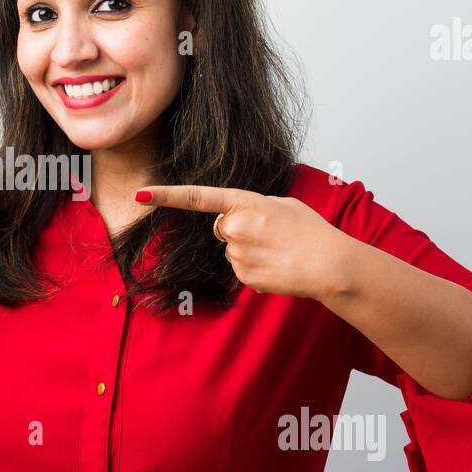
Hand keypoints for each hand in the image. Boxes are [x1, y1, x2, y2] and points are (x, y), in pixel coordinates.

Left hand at [136, 184, 353, 300]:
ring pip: (232, 250)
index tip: (142, 195)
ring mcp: (236, 254)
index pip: (197, 197)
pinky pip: (240, 270)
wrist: (329, 264)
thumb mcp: (283, 205)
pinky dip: (256, 268)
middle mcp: (235, 227)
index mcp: (245, 202)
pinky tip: (277, 266)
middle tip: (272, 234)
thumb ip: (255, 207)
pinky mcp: (242, 277)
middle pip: (223, 228)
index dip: (167, 196)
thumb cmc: (312, 231)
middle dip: (241, 230)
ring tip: (279, 251)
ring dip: (250, 251)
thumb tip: (236, 220)